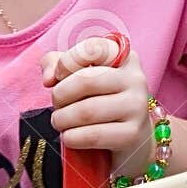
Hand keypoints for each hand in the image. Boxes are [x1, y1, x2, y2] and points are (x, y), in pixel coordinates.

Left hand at [41, 36, 152, 180]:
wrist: (131, 137)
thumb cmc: (100, 99)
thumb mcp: (79, 74)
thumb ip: (57, 64)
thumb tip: (49, 78)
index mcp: (123, 57)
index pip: (91, 49)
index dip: (65, 63)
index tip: (56, 77)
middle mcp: (135, 78)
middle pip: (85, 81)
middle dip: (59, 95)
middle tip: (57, 106)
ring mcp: (137, 107)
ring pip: (86, 111)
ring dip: (62, 119)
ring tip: (60, 122)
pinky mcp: (133, 134)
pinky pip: (93, 136)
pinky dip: (72, 137)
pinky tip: (69, 137)